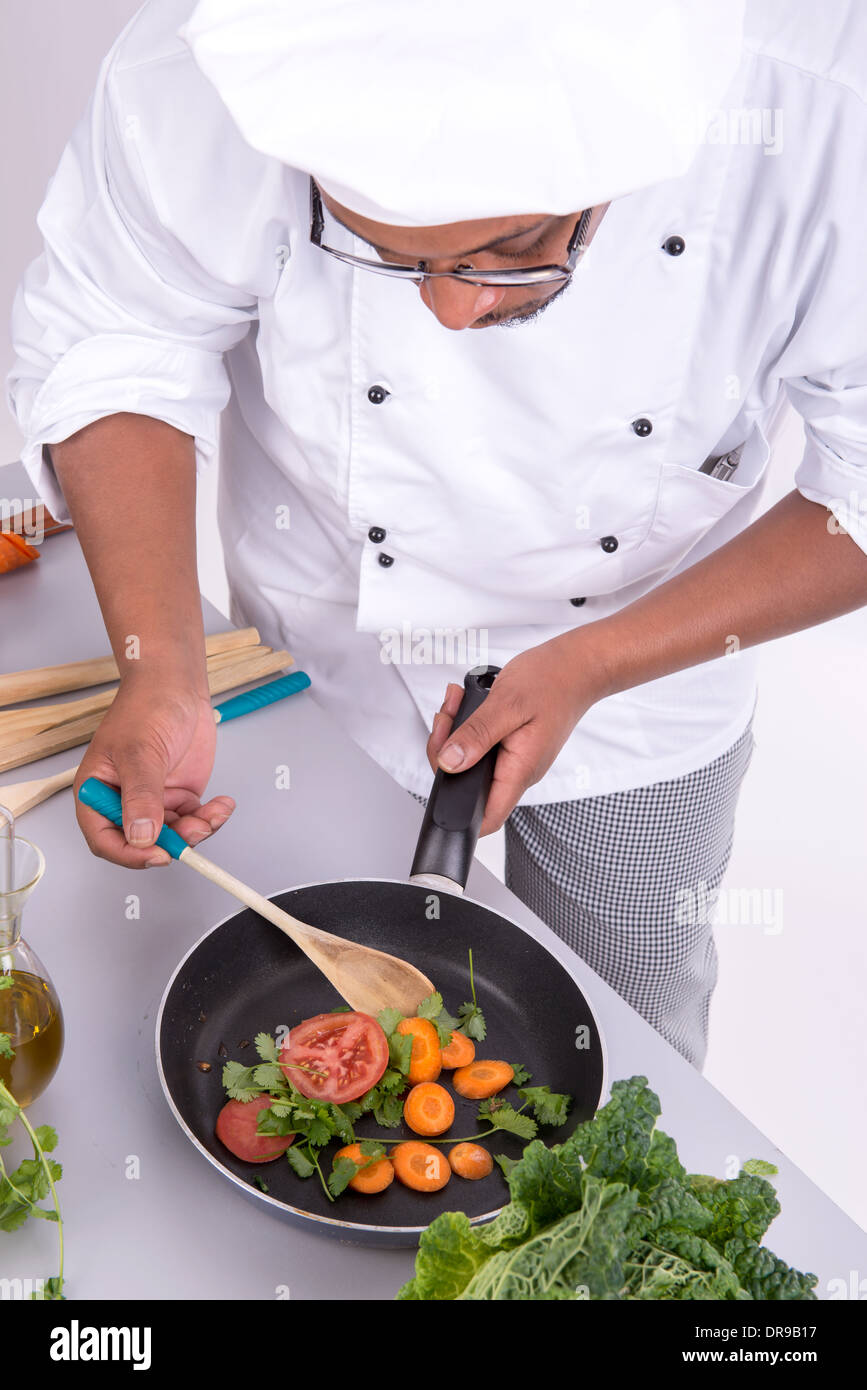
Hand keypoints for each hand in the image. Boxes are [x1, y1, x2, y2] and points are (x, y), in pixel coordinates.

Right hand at [73, 670, 234, 867]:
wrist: (177, 684)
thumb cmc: (146, 707)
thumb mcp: (140, 753)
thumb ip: (140, 796)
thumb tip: (141, 836)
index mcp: (98, 792)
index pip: (105, 839)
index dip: (130, 854)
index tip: (158, 855)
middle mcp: (124, 800)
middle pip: (143, 843)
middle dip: (172, 842)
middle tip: (195, 830)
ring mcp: (154, 799)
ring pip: (173, 835)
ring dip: (196, 831)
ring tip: (213, 814)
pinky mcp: (180, 794)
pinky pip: (194, 819)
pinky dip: (211, 818)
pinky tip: (222, 805)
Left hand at [425, 631, 606, 833]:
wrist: (578, 666)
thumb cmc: (554, 681)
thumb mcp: (508, 704)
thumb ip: (477, 735)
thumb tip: (449, 762)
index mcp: (521, 770)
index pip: (487, 818)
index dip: (459, 814)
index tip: (441, 780)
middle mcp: (519, 770)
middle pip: (470, 785)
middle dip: (446, 751)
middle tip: (446, 718)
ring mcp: (517, 758)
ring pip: (472, 760)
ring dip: (456, 733)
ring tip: (456, 702)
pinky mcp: (513, 744)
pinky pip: (482, 744)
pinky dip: (468, 725)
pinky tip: (467, 703)